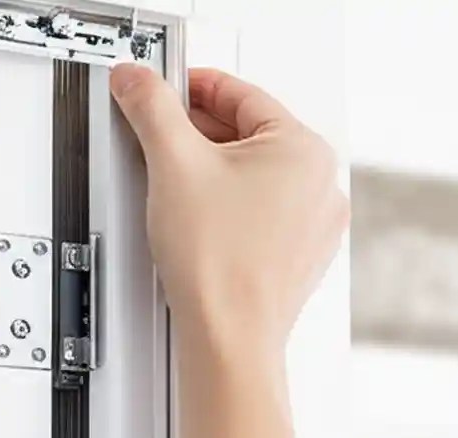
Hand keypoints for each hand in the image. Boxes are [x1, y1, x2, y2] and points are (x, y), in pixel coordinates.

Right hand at [109, 66, 348, 359]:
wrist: (229, 338)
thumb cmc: (219, 265)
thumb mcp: (173, 163)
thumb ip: (151, 107)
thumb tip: (138, 79)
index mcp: (306, 150)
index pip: (240, 95)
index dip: (192, 86)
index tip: (163, 88)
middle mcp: (320, 184)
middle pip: (246, 135)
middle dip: (196, 133)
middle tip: (156, 137)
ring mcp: (312, 224)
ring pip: (252, 176)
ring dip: (210, 171)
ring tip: (172, 186)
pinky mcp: (297, 256)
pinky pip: (258, 213)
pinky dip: (226, 208)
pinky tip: (195, 222)